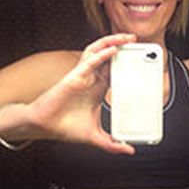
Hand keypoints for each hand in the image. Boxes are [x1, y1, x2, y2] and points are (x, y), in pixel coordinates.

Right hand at [28, 33, 135, 153]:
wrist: (45, 127)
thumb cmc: (65, 127)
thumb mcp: (95, 136)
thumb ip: (112, 144)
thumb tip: (129, 151)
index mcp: (97, 90)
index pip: (116, 72)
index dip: (129, 65)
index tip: (144, 64)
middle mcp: (91, 80)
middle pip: (109, 57)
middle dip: (124, 47)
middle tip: (138, 42)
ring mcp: (83, 76)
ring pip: (98, 52)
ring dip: (113, 42)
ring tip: (127, 38)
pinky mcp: (74, 76)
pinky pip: (89, 61)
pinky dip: (102, 54)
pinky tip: (113, 50)